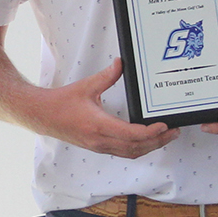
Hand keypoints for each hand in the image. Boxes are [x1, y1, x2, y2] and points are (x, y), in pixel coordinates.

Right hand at [32, 59, 178, 157]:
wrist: (43, 116)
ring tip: (166, 137)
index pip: (131, 134)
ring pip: (131, 153)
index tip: (164, 125)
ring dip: (150, 147)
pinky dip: (139, 149)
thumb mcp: (86, 86)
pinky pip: (123, 153)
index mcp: (98, 125)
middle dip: (158, 141)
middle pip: (136, 148)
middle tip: (174, 132)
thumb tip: (121, 63)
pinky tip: (147, 141)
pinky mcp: (98, 147)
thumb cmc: (62, 103)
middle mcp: (100, 140)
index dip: (150, 133)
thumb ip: (107, 76)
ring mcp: (99, 146)